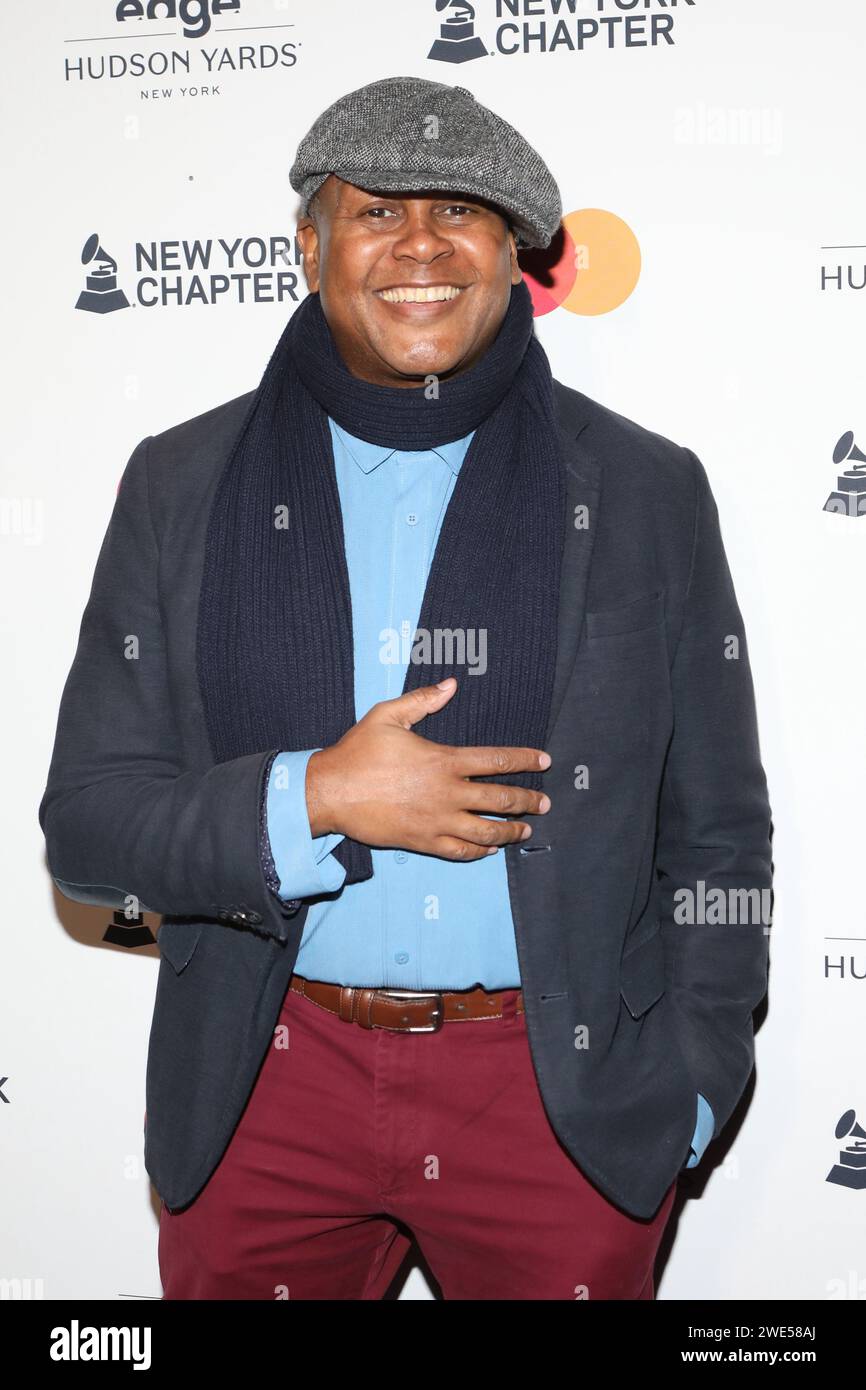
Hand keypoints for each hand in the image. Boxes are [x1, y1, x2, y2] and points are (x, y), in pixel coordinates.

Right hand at [305, 677, 550, 861]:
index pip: (497, 761)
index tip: (545, 761)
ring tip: (525, 830)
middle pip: (501, 800)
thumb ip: (424, 700)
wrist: (329, 792)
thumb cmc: (357, 752)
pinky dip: (479, 851)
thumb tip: (452, 685)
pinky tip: (489, 849)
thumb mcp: (388, 715)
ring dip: (511, 832)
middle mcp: (446, 794)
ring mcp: (437, 822)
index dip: (526, 760)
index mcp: (443, 760)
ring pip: (486, 832)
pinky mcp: (423, 842)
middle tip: (545, 802)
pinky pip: (460, 851)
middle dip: (528, 801)